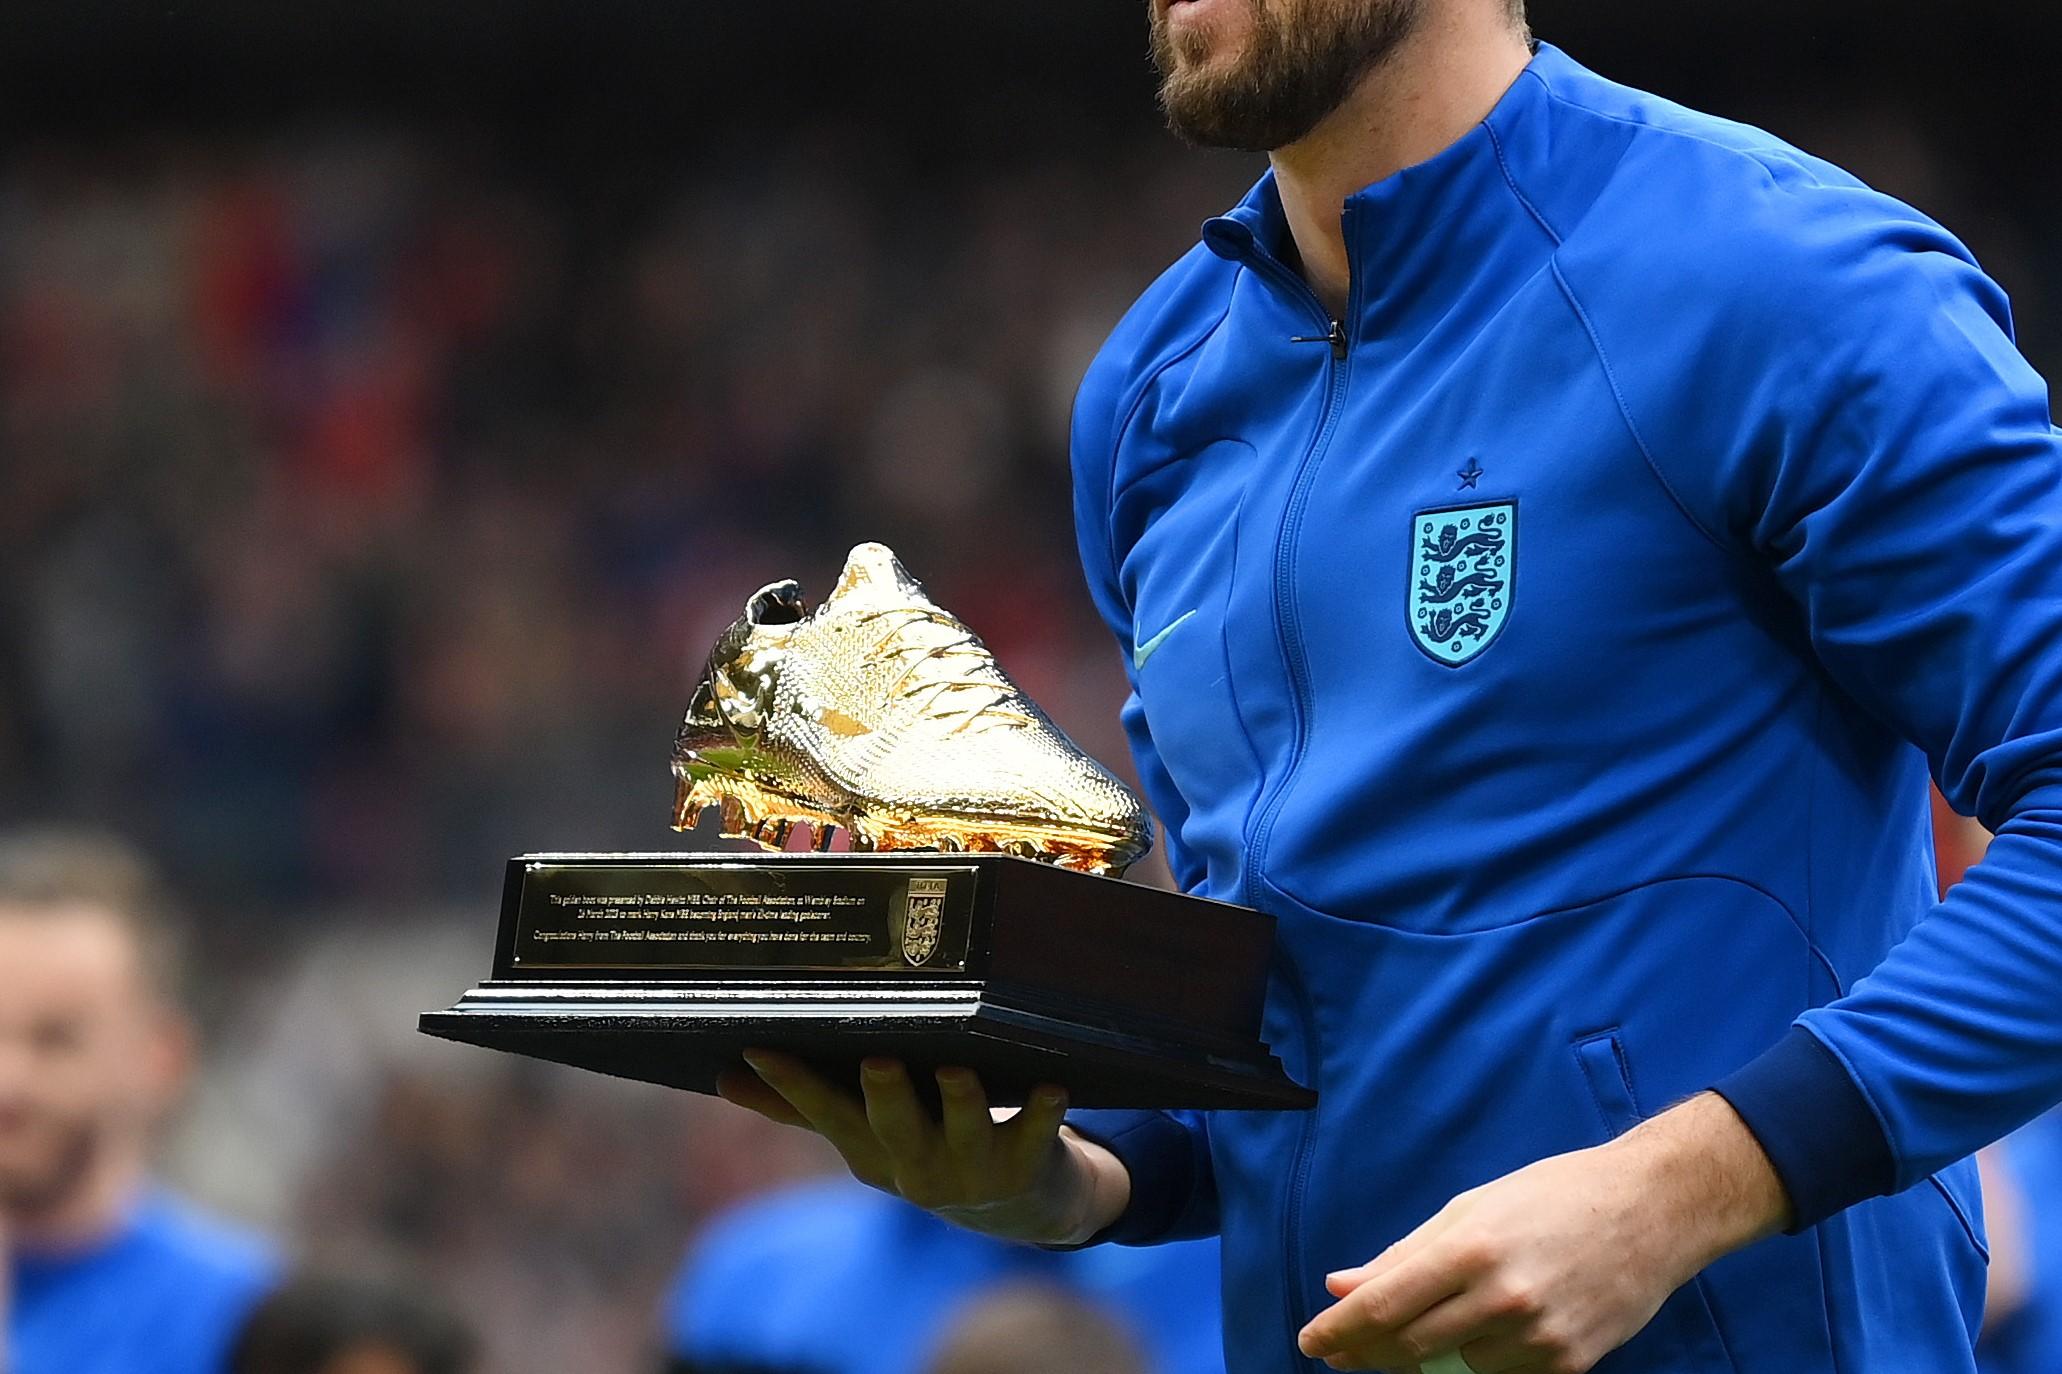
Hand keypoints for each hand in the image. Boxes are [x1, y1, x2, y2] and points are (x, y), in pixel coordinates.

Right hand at [718, 1050, 1129, 1244]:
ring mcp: (972, 1167)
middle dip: (885, 1097)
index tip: (760, 1046)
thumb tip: (722, 1078)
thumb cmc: (924, 1146)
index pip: (824, 1114)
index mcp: (870, 1151)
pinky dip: (1043, 1112)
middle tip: (876, 1061)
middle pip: (895, 1127)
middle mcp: (916, 1165)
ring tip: (956, 1070)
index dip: (791, 1083)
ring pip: (966, 1127)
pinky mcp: (1026, 1163)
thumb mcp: (860, 1136)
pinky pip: (1035, 1133)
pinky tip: (1051, 1085)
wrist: (1016, 1205)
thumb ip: (799, 1107)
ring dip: (962, 1101)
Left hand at [1298, 1093, 1788, 1372]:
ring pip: (1453, 1366)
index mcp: (1469, 1248)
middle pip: (1408, 1346)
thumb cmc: (1553, 1197)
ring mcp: (1538, 1337)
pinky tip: (1482, 1332)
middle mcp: (1501, 1296)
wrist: (1651, 1210)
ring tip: (1426, 1326)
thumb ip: (1403, 1253)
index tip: (1311, 1343)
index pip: (1382, 1304)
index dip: (1338, 1330)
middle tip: (1341, 1352)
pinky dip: (1478, 1358)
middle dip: (1365, 1352)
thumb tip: (1342, 1284)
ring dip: (1426, 1355)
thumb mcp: (1470, 1208)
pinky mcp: (1569, 1364)